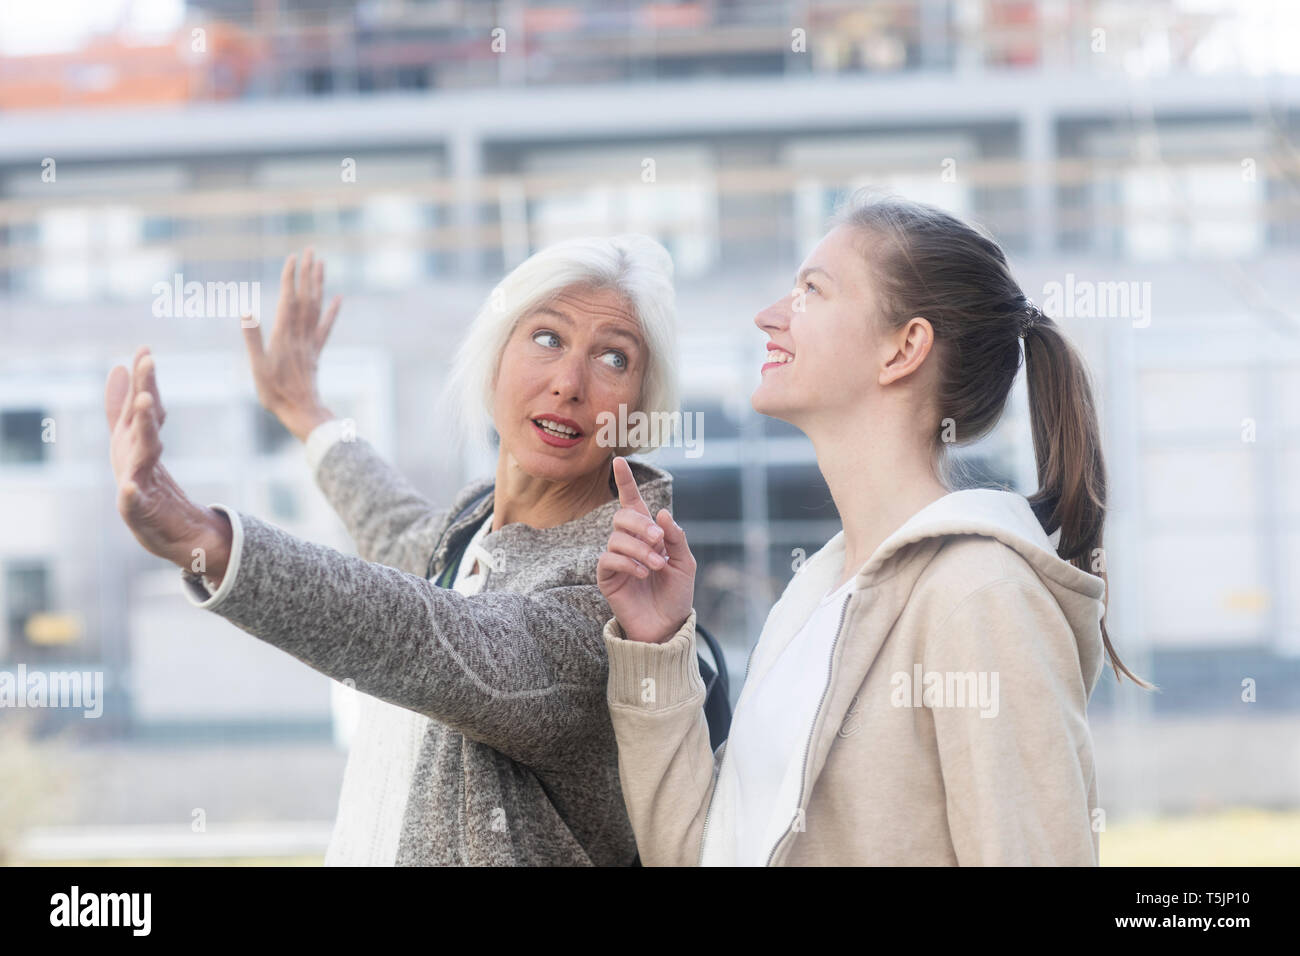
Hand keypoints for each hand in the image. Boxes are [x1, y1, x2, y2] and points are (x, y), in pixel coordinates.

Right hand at [105, 347, 231, 581]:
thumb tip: (119, 368)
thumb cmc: (150, 483)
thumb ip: (129, 408)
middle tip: (146, 366)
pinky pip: (133, 503)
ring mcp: (132, 484)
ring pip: (140, 454)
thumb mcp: (143, 440)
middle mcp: (129, 458)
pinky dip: (131, 495)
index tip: (146, 350)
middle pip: (139, 423)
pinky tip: (131, 487)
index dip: (143, 378)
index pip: (140, 405)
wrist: (162, 531)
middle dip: (142, 394)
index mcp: (132, 441)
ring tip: (147, 404)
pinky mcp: (136, 513)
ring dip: (143, 429)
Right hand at [243, 247, 340, 441]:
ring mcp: (310, 342)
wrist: (302, 412)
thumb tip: (246, 312)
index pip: (289, 300)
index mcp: (284, 335)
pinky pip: (326, 327)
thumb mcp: (257, 367)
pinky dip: (333, 311)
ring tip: (322, 264)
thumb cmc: (276, 393)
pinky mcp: (316, 351)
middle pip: (306, 298)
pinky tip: (339, 298)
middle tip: (311, 250)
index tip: (293, 258)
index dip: (291, 278)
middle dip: (308, 273)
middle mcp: (300, 335)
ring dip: (319, 285)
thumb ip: (253, 339)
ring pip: (317, 307)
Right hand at [596, 456, 695, 643]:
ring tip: (657, 566)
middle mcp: (629, 542)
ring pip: (617, 538)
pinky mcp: (607, 577)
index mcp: (648, 534)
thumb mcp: (686, 563)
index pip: (632, 502)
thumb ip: (676, 537)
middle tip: (659, 541)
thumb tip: (662, 511)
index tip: (618, 460)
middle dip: (641, 524)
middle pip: (622, 516)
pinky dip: (629, 562)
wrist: (668, 626)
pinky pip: (609, 558)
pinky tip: (643, 574)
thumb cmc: (676, 594)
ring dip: (640, 548)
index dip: (625, 481)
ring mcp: (616, 559)